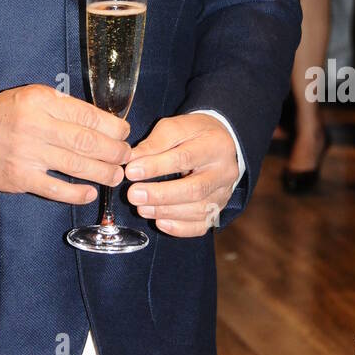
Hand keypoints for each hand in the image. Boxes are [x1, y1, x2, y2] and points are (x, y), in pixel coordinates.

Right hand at [0, 85, 131, 203]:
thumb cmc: (6, 114)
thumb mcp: (32, 97)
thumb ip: (63, 107)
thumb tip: (103, 122)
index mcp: (41, 101)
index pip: (87, 115)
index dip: (112, 127)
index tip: (124, 133)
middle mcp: (35, 125)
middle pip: (86, 141)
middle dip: (114, 151)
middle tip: (126, 157)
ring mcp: (26, 153)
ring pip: (75, 165)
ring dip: (102, 173)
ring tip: (116, 176)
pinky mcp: (19, 177)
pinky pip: (55, 188)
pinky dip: (76, 193)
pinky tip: (90, 192)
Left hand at [124, 114, 238, 235]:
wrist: (222, 143)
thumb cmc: (195, 134)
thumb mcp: (177, 127)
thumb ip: (155, 142)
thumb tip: (131, 159)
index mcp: (215, 145)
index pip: (185, 158)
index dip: (156, 166)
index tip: (131, 171)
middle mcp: (224, 172)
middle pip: (194, 189)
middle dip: (161, 194)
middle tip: (134, 195)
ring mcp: (223, 194)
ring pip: (198, 210)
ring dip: (166, 211)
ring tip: (141, 208)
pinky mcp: (218, 210)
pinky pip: (202, 225)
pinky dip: (180, 227)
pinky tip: (160, 222)